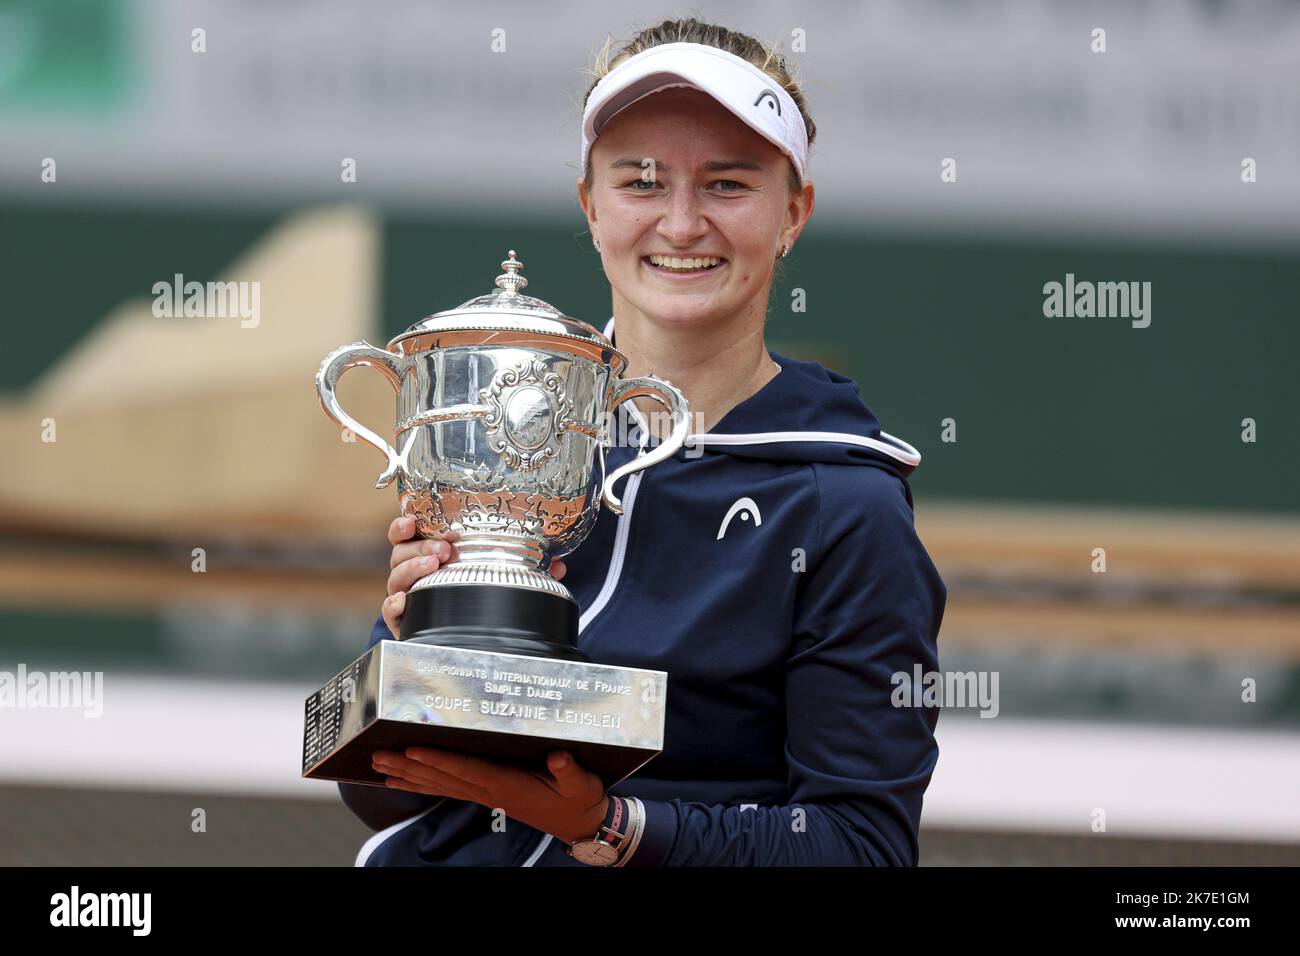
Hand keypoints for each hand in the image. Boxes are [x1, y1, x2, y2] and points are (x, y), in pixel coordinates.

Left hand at [371, 747, 608, 845]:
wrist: (580, 824)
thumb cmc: (579, 799)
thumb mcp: (581, 783)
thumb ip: (569, 770)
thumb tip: (559, 756)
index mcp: (507, 784)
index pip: (467, 769)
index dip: (439, 760)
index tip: (413, 750)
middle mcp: (490, 791)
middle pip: (442, 778)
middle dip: (409, 766)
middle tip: (378, 755)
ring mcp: (485, 795)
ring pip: (439, 784)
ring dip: (408, 775)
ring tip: (380, 765)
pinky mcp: (486, 795)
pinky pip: (447, 789)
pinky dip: (422, 783)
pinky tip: (401, 781)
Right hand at [382, 515, 568, 637]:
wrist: (463, 639)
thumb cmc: (475, 594)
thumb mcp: (498, 575)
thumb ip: (524, 566)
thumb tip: (559, 565)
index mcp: (429, 553)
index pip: (407, 533)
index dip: (405, 523)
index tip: (412, 519)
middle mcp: (413, 571)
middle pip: (401, 552)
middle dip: (421, 546)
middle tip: (444, 549)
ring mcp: (408, 595)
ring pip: (396, 576)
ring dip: (412, 568)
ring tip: (434, 565)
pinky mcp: (405, 621)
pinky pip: (391, 610)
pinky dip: (395, 603)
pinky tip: (406, 600)